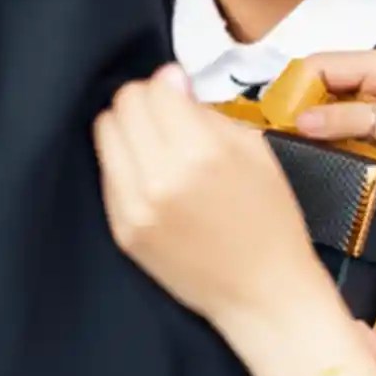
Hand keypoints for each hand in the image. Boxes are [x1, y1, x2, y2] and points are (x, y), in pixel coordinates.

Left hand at [93, 65, 340, 331]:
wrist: (263, 293)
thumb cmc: (270, 222)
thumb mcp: (257, 152)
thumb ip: (209, 113)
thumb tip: (172, 82)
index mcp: (201, 152)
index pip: (152, 88)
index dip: (168, 86)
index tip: (180, 94)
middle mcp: (160, 177)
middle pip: (123, 105)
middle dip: (145, 103)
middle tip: (167, 118)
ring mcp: (136, 206)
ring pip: (105, 134)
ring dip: (129, 129)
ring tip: (156, 145)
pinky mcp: (123, 229)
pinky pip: (107, 173)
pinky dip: (126, 164)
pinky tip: (152, 176)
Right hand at [292, 48, 375, 190]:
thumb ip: (353, 122)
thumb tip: (303, 121)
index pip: (318, 66)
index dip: (291, 90)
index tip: (274, 121)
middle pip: (323, 92)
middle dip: (303, 114)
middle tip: (285, 144)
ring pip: (338, 118)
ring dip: (325, 136)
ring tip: (307, 157)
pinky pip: (357, 137)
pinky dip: (345, 150)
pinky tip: (337, 165)